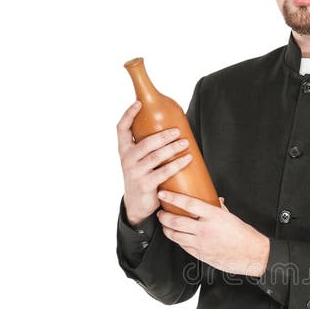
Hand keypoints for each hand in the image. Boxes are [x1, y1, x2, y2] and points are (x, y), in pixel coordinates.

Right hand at [116, 100, 193, 225]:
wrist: (137, 204)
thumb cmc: (143, 176)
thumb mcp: (140, 159)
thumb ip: (148, 146)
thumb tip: (171, 126)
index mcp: (124, 150)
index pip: (121, 128)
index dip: (128, 115)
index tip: (139, 103)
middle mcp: (127, 159)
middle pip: (145, 142)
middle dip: (163, 135)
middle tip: (177, 131)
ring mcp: (135, 172)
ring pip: (156, 156)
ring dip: (173, 148)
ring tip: (185, 143)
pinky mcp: (145, 184)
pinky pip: (163, 172)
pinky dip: (177, 164)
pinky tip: (188, 159)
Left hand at [156, 190, 270, 277]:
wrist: (251, 254)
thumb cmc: (244, 235)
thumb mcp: (230, 216)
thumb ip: (218, 208)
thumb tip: (213, 200)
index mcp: (214, 216)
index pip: (188, 204)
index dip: (172, 198)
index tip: (163, 194)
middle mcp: (205, 229)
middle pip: (176, 221)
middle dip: (164, 216)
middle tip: (161, 212)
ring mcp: (201, 243)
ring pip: (175, 235)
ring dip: (166, 229)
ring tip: (165, 224)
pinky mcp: (200, 254)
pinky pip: (182, 246)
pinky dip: (176, 239)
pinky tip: (176, 236)